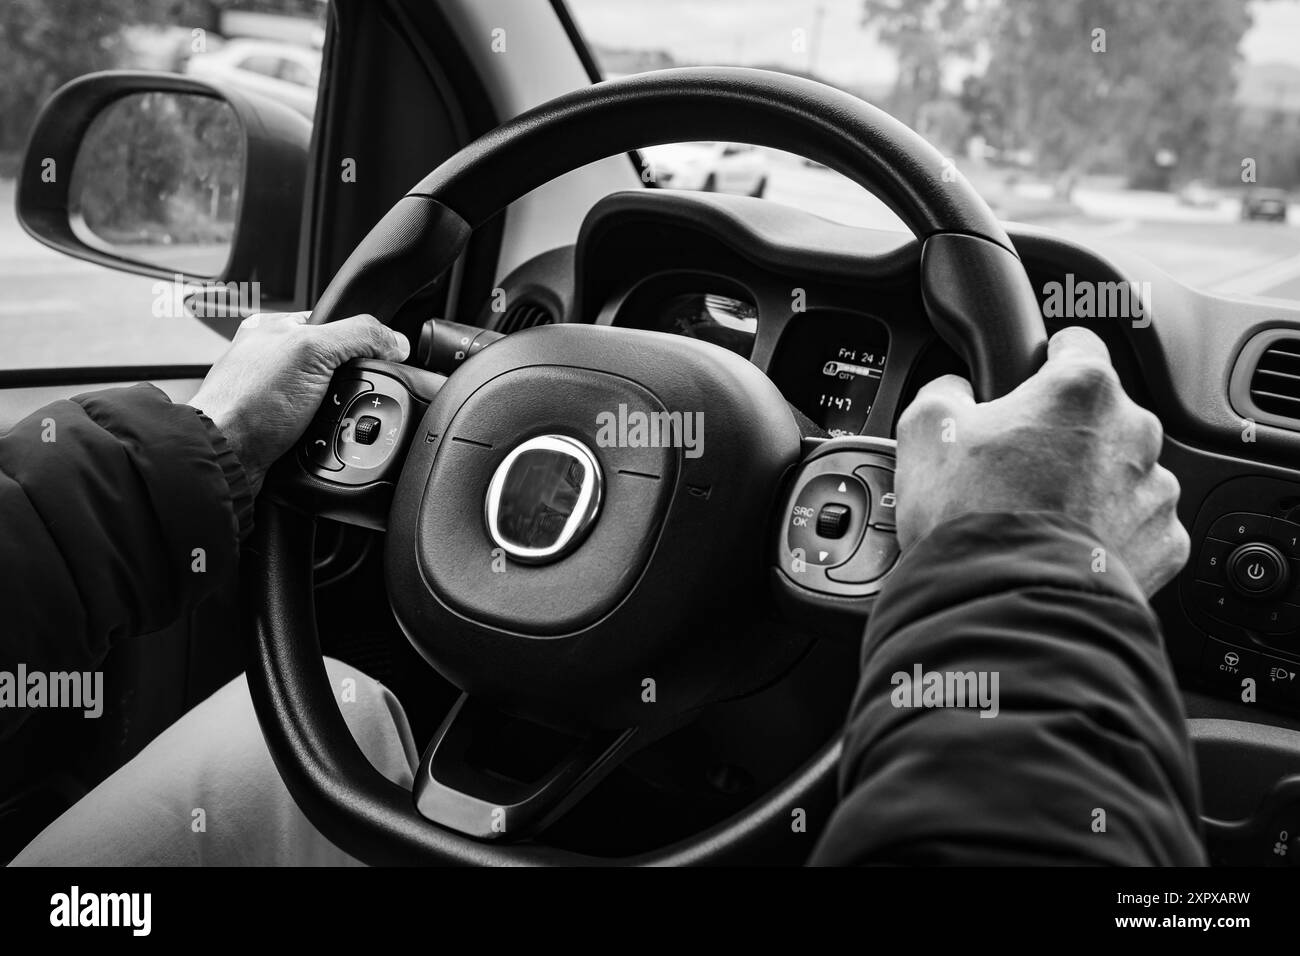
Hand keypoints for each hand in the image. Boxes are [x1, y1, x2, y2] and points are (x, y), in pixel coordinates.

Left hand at [190, 311, 408, 493]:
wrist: (225, 458)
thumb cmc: (247, 403)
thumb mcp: (312, 352)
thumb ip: (358, 336)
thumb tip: (396, 340)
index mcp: (275, 326)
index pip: (336, 324)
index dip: (359, 342)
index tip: (374, 359)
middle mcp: (273, 358)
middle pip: (338, 364)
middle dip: (350, 383)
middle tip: (343, 395)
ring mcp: (275, 395)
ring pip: (331, 399)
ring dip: (339, 412)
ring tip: (329, 419)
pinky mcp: (279, 427)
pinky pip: (320, 426)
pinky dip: (327, 433)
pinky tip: (321, 435)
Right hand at [895, 326, 1187, 596]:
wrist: (1008, 602)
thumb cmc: (973, 515)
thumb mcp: (924, 431)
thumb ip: (943, 391)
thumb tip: (952, 391)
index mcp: (1082, 389)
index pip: (1077, 344)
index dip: (1045, 361)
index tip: (1030, 379)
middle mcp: (1133, 431)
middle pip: (1100, 415)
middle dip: (1063, 434)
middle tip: (1015, 466)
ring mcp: (1154, 490)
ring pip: (1121, 472)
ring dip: (1089, 484)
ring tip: (1038, 514)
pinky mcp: (1164, 543)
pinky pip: (1137, 526)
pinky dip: (1108, 533)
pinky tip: (1066, 544)